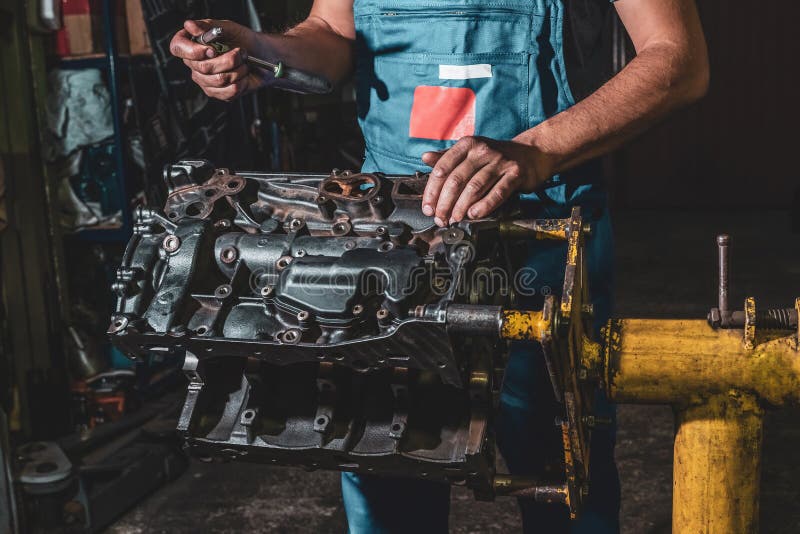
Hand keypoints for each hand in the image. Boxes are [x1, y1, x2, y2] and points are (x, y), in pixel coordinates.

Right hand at [170, 19, 266, 101]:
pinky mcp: (218, 93)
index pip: (178, 47)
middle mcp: (195, 64)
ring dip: (238, 70)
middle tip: (241, 52)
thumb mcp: (229, 28)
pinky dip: (242, 82)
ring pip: (218, 80)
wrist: (263, 58)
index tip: (212, 50)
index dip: (193, 51)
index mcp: (193, 44)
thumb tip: (189, 25)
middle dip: (229, 60)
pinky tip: (244, 76)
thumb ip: (208, 26)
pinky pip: (228, 91)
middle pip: (203, 67)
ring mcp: (205, 81)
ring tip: (244, 64)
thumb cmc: (245, 41)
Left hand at [421, 136, 551, 225]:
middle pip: (456, 180)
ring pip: (474, 187)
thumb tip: (425, 158)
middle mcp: (482, 150)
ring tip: (454, 219)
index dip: (432, 190)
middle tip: (440, 218)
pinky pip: (497, 192)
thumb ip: (447, 156)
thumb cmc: (495, 157)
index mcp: (467, 144)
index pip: (443, 168)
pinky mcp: (515, 174)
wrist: (531, 154)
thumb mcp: (470, 152)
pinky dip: (484, 206)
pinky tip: (473, 215)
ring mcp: (500, 162)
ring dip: (461, 207)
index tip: (428, 207)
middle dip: (445, 203)